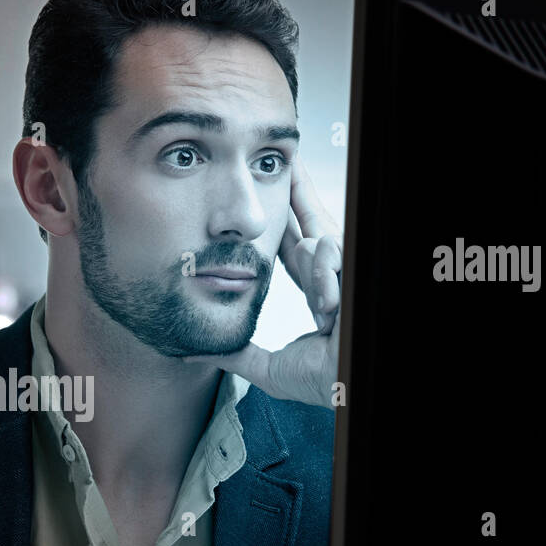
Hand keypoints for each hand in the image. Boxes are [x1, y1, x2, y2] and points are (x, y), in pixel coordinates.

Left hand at [186, 157, 343, 408]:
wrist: (351, 389)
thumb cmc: (324, 383)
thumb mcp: (269, 368)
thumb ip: (235, 354)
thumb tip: (190, 352)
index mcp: (314, 287)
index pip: (295, 241)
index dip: (280, 216)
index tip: (263, 189)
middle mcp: (332, 272)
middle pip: (310, 219)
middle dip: (295, 189)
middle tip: (281, 156)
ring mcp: (347, 269)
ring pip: (320, 238)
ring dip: (314, 268)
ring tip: (322, 308)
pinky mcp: (356, 271)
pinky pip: (333, 251)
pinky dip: (326, 277)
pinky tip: (328, 305)